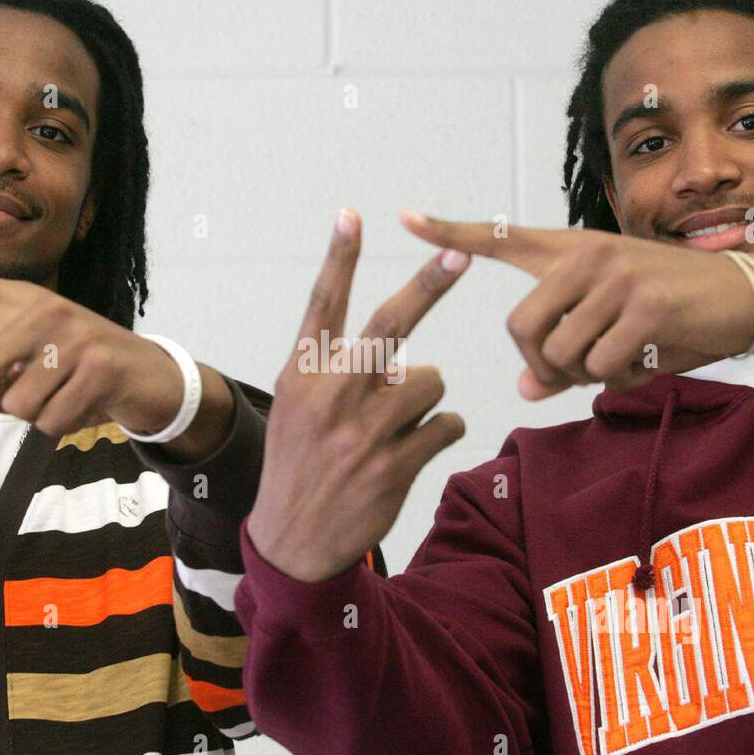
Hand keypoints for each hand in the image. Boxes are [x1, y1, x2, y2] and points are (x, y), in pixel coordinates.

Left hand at [0, 235, 234, 459]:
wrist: (151, 376)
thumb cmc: (83, 370)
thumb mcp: (34, 370)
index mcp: (22, 303)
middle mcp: (45, 310)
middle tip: (19, 398)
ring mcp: (74, 335)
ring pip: (17, 403)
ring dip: (35, 416)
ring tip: (63, 396)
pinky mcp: (99, 366)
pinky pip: (50, 420)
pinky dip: (63, 426)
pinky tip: (85, 405)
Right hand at [246, 209, 468, 582]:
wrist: (292, 540)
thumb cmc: (298, 464)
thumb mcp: (296, 408)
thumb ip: (333, 372)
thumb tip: (396, 353)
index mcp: (304, 375)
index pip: (323, 305)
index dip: (340, 258)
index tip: (352, 214)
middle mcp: (332, 395)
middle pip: (391, 325)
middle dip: (430, 284)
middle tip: (461, 253)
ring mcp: (363, 431)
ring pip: (432, 380)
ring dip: (427, 399)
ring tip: (400, 424)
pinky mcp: (394, 465)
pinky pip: (446, 425)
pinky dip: (440, 432)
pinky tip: (413, 450)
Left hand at [400, 211, 753, 396]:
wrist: (744, 293)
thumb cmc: (669, 309)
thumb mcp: (612, 322)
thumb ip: (562, 352)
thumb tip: (525, 389)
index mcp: (571, 251)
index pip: (500, 237)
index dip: (450, 232)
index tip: (406, 218)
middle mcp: (587, 256)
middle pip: (520, 330)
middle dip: (543, 364)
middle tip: (577, 368)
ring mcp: (616, 279)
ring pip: (562, 355)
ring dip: (588, 374)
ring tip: (624, 355)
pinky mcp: (645, 308)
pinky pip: (604, 368)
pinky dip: (622, 379)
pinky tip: (648, 359)